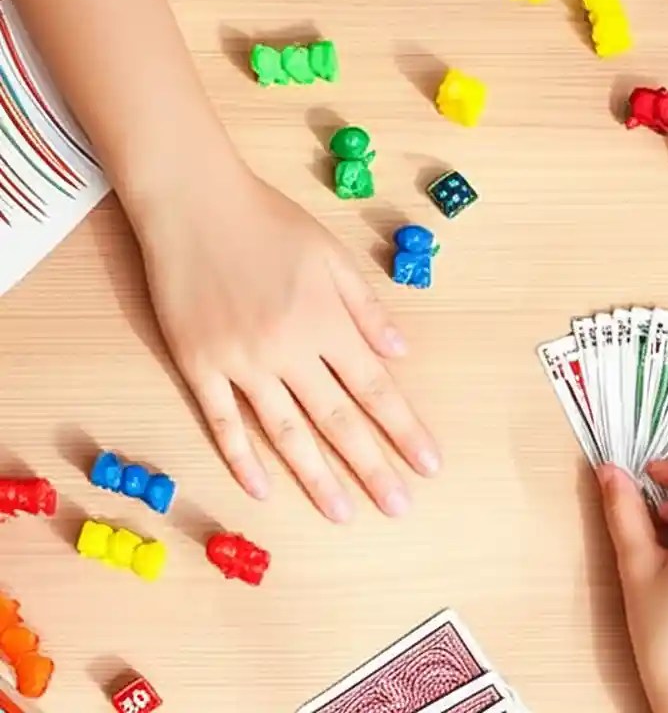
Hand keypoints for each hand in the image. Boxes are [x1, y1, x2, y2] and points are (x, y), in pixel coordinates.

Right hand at [133, 171, 439, 521]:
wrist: (192, 201)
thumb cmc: (269, 223)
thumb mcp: (333, 255)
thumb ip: (368, 309)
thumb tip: (401, 355)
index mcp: (326, 322)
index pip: (376, 389)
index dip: (405, 430)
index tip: (429, 465)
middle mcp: (288, 350)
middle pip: (338, 420)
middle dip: (373, 467)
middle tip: (398, 507)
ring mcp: (240, 362)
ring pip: (286, 432)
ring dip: (317, 477)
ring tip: (344, 512)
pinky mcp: (198, 364)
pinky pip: (223, 420)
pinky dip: (243, 457)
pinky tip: (264, 489)